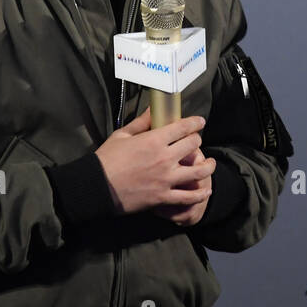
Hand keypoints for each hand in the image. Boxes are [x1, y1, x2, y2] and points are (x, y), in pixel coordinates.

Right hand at [94, 107, 215, 214]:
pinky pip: (188, 197)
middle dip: (197, 140)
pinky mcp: (163, 197)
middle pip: (193, 145)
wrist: (96, 187)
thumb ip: (141, 122)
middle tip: (196, 141)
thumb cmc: (106, 159)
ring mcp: (166, 179)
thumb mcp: (122, 135)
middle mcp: (165, 158)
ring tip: (210, 164)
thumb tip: (153, 109)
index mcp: (154, 140)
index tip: (200, 122)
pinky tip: (206, 190)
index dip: (195, 123)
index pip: (183, 127)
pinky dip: (200, 194)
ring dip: (208, 166)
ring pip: (199, 171)